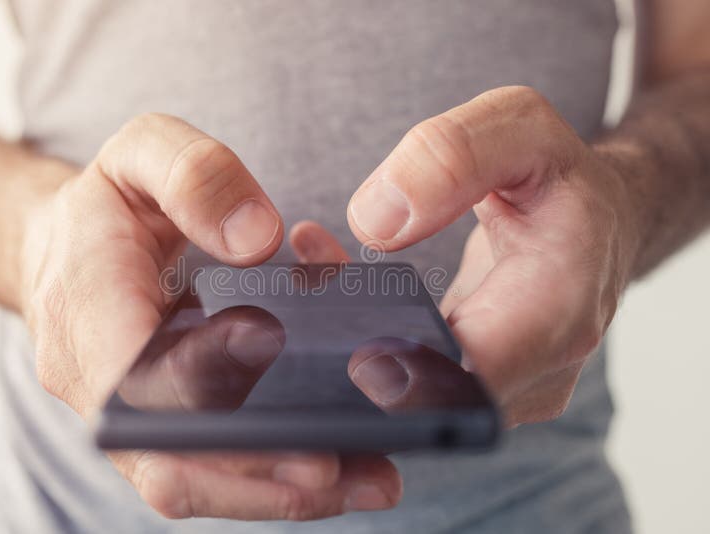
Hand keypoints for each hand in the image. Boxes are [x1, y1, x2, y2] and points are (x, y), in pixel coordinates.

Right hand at [19, 114, 400, 519]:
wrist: (67, 245)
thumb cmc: (105, 204)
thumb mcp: (140, 153)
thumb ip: (195, 177)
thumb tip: (258, 239)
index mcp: (85, 312)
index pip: (144, 387)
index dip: (214, 413)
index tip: (296, 416)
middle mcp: (98, 383)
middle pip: (172, 464)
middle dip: (266, 479)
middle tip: (357, 467)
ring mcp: (129, 414)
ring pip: (194, 481)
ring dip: (281, 491)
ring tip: (370, 479)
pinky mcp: (160, 422)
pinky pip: (208, 466)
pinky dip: (271, 475)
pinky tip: (341, 468)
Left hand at [346, 86, 638, 426]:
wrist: (596, 219)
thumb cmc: (558, 173)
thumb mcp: (516, 128)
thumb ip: (449, 158)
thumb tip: (375, 224)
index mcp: (563, 299)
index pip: (478, 372)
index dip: (407, 372)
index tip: (349, 344)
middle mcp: (544, 364)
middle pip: (436, 401)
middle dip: (363, 360)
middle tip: (306, 300)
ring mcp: (515, 386)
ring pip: (420, 400)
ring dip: (359, 346)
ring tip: (318, 276)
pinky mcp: (486, 386)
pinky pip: (420, 383)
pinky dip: (372, 343)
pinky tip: (339, 289)